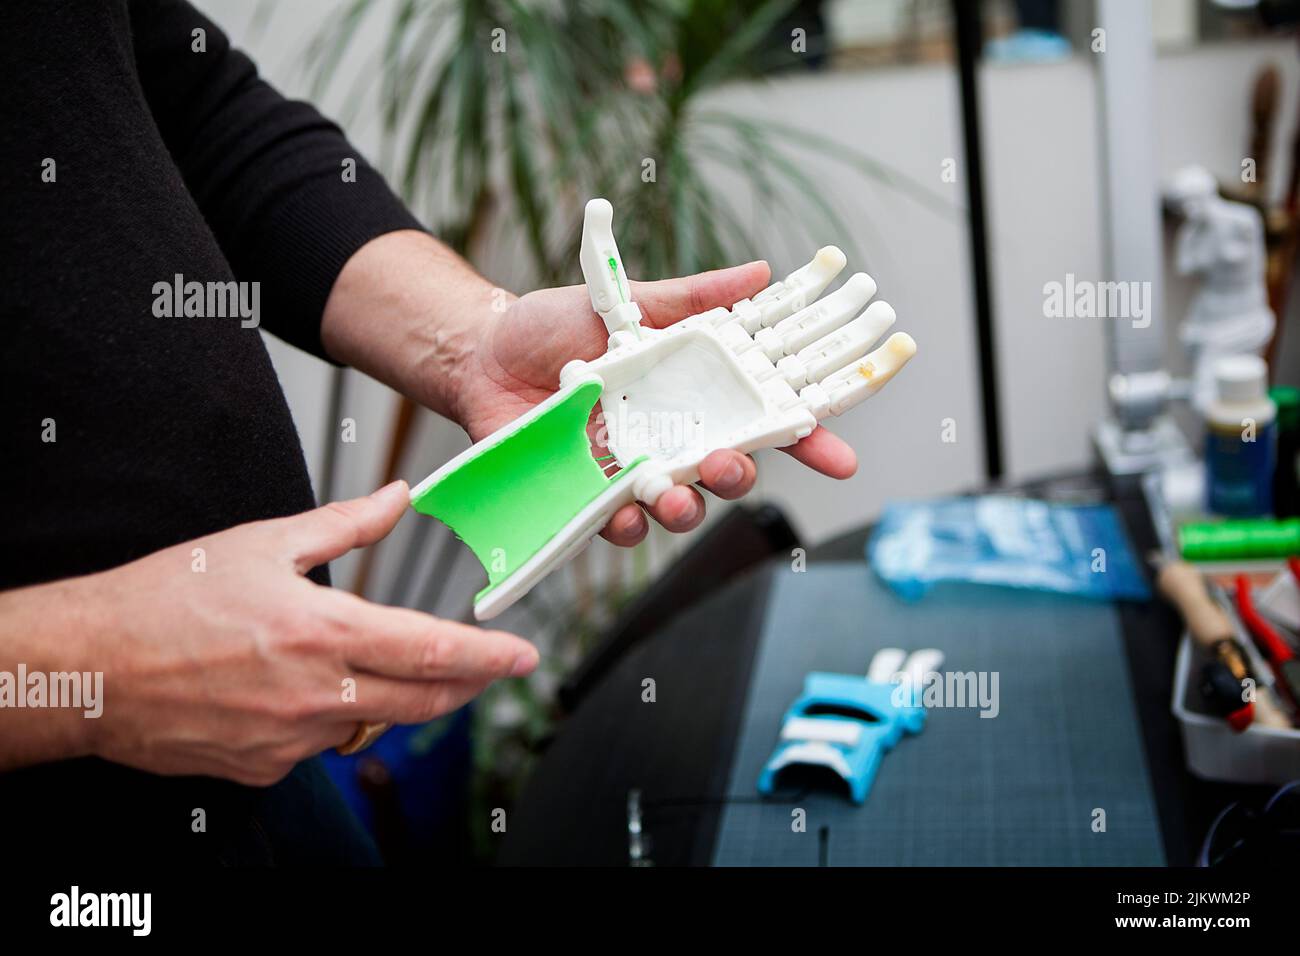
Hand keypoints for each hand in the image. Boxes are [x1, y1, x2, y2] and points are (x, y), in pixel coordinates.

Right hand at [82, 481, 536, 786]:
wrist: (92, 667)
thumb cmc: (169, 598)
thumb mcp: (263, 543)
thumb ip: (345, 524)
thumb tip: (399, 497)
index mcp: (323, 632)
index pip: (433, 651)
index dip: (489, 657)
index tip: (523, 657)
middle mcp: (316, 695)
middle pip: (423, 701)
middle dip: (465, 686)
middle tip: (485, 669)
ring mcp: (290, 740)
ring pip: (372, 722)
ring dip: (390, 698)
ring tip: (373, 664)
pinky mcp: (265, 768)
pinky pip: (321, 745)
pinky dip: (330, 718)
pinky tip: (300, 691)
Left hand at [454, 264, 858, 546]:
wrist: (481, 351)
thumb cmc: (552, 327)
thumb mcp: (623, 303)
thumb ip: (690, 298)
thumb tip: (760, 272)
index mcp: (688, 393)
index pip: (760, 421)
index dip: (805, 441)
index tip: (841, 459)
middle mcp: (668, 435)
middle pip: (726, 471)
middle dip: (738, 477)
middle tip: (729, 466)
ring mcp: (630, 469)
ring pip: (678, 506)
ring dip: (687, 509)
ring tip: (675, 495)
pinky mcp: (587, 495)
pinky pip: (618, 525)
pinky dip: (626, 525)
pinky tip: (623, 512)